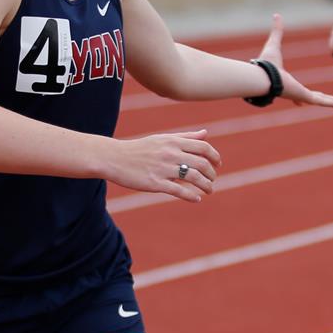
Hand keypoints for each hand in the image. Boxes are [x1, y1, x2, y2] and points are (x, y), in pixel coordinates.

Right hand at [106, 129, 220, 202]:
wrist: (115, 158)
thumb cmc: (140, 149)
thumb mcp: (163, 138)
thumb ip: (186, 137)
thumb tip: (206, 133)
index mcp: (173, 141)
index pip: (203, 147)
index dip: (215, 156)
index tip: (218, 165)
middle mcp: (171, 154)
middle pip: (201, 164)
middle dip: (212, 174)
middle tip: (213, 180)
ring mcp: (163, 169)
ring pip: (193, 178)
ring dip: (206, 186)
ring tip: (209, 190)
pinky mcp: (156, 183)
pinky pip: (179, 191)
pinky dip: (191, 196)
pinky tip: (197, 198)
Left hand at [259, 14, 332, 108]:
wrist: (263, 76)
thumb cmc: (265, 63)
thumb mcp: (274, 44)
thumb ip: (277, 31)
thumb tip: (276, 15)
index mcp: (285, 83)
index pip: (295, 91)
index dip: (300, 95)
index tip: (300, 101)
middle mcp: (293, 92)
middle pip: (310, 97)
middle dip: (320, 99)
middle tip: (325, 99)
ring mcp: (300, 96)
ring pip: (319, 100)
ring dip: (332, 102)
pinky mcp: (304, 97)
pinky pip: (321, 101)